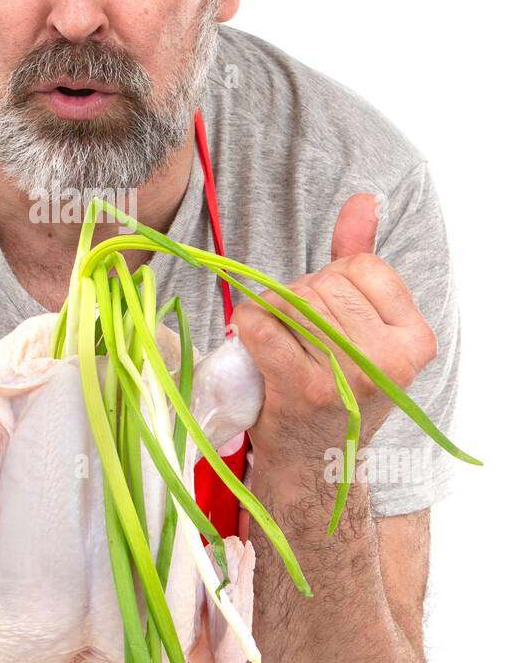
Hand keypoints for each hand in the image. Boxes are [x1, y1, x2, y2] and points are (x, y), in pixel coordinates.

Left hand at [230, 193, 437, 476]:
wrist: (316, 462)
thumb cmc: (339, 384)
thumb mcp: (366, 327)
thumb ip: (363, 260)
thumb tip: (365, 200)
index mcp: (414, 340)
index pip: (363, 267)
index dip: (336, 278)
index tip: (333, 312)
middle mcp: (387, 359)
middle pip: (324, 282)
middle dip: (302, 295)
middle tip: (302, 333)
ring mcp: (345, 376)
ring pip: (291, 299)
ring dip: (274, 310)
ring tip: (283, 341)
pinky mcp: (300, 388)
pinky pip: (261, 324)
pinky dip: (248, 324)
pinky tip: (255, 341)